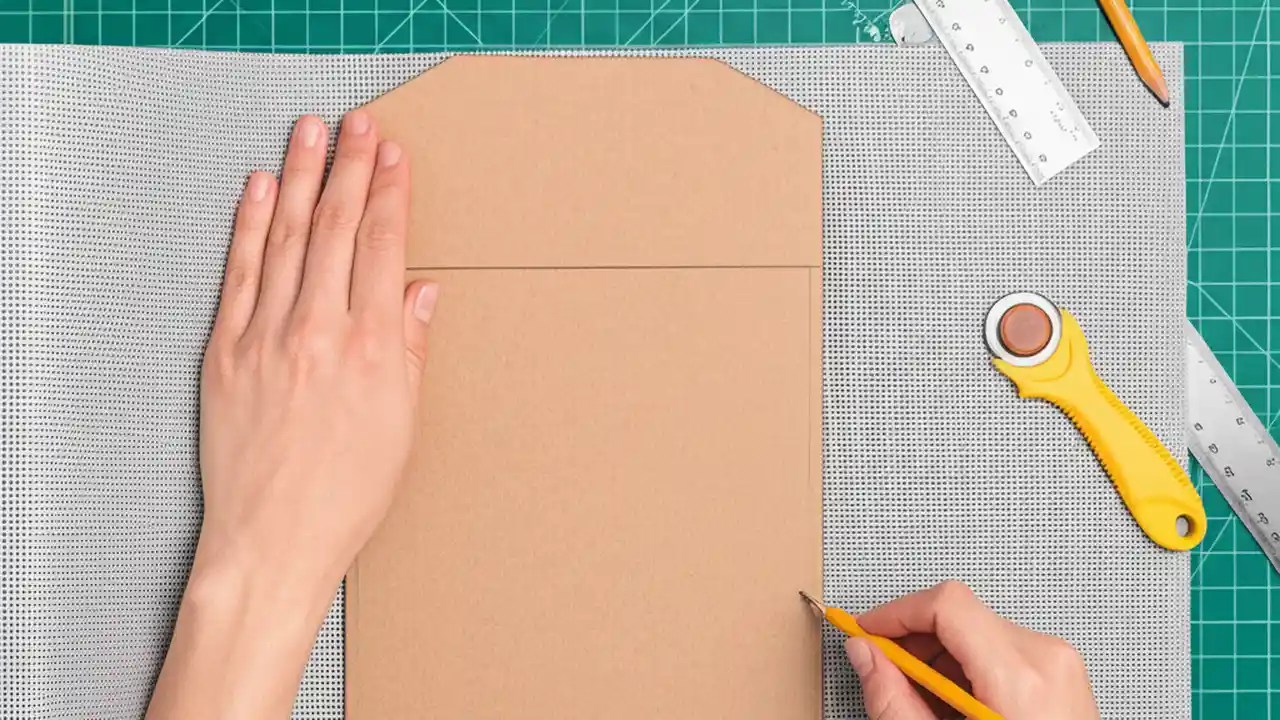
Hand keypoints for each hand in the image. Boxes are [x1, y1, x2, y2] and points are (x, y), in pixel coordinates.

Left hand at [148, 111, 436, 718]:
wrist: (273, 540)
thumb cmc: (346, 495)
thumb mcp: (401, 424)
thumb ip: (411, 350)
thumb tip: (422, 294)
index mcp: (375, 349)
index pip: (384, 248)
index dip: (390, 194)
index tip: (393, 156)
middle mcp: (322, 330)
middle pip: (338, 229)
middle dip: (351, 169)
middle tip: (359, 125)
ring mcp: (268, 337)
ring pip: (289, 238)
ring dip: (302, 178)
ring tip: (311, 133)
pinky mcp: (226, 352)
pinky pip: (241, 274)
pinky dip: (251, 227)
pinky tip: (261, 190)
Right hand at [845, 581, 1097, 719]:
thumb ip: (893, 700)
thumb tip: (865, 655)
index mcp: (1019, 679)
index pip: (947, 605)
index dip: (897, 613)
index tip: (869, 631)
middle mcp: (1046, 659)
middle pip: (960, 616)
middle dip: (914, 640)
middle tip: (887, 672)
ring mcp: (1059, 663)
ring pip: (977, 630)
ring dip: (939, 656)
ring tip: (927, 702)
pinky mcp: (1060, 671)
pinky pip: (1000, 648)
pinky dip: (966, 667)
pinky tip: (956, 705)